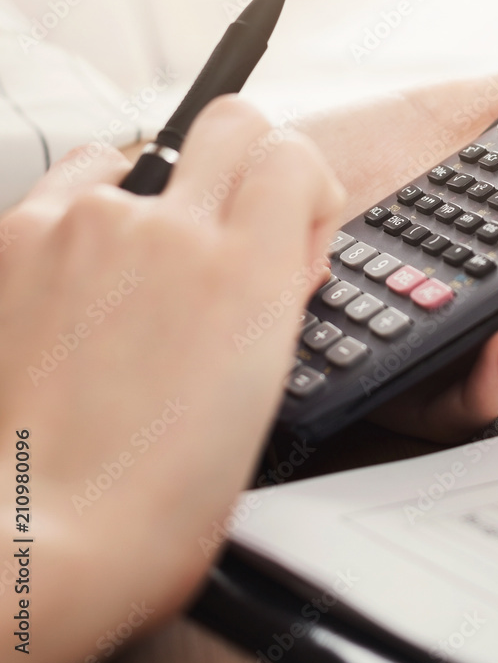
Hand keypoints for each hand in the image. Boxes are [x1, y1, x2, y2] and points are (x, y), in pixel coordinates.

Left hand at [0, 97, 343, 662]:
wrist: (36, 542)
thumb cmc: (153, 498)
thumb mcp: (262, 391)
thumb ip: (277, 295)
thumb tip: (277, 254)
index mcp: (248, 273)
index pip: (295, 154)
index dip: (304, 183)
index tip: (296, 221)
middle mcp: (172, 230)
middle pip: (232, 120)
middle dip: (246, 159)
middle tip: (233, 220)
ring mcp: (89, 226)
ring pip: (143, 154)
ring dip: (160, 196)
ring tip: (141, 270)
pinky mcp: (19, 237)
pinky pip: (75, 184)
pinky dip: (90, 210)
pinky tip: (87, 270)